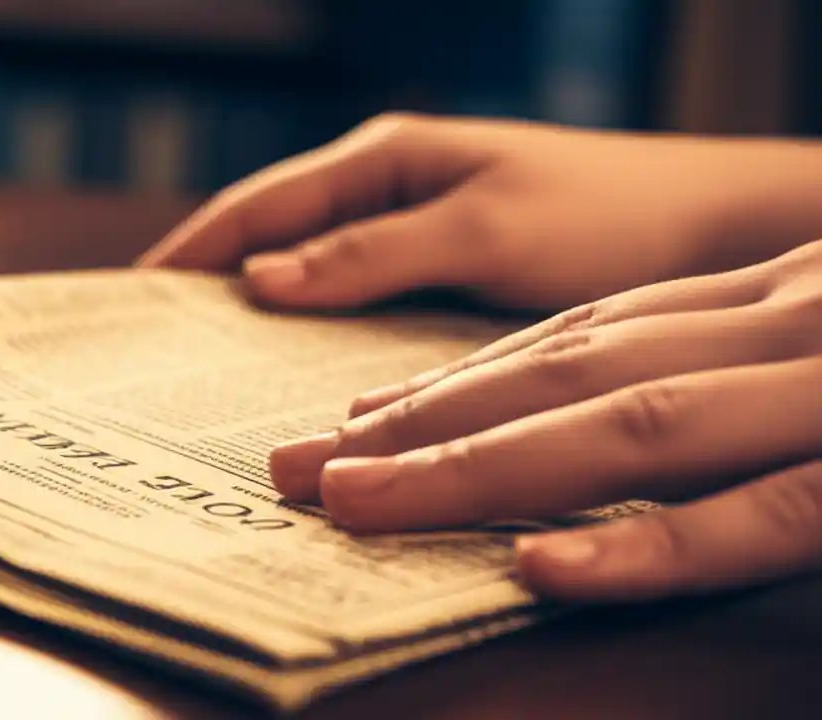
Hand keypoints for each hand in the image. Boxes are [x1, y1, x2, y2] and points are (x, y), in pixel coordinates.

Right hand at [139, 114, 821, 309]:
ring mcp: (410, 233)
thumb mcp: (483, 232)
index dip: (189, 253)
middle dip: (206, 289)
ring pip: (308, 278)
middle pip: (269, 241)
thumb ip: (369, 253)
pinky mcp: (438, 274)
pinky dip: (312, 337)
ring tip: (199, 377)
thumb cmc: (606, 215)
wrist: (710, 233)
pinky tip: (294, 379)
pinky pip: (352, 306)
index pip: (257, 207)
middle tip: (148, 354)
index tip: (127, 303)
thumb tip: (258, 279)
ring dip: (255, 320)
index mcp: (384, 162)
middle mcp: (387, 193)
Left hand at [269, 240, 821, 600]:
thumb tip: (570, 404)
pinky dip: (646, 544)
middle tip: (299, 465)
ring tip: (355, 498)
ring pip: (633, 426)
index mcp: (765, 300)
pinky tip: (536, 566)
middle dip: (422, 420)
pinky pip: (762, 519)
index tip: (356, 417)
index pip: (583, 337)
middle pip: (569, 373)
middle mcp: (780, 328)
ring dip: (479, 462)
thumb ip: (714, 365)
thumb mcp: (815, 346)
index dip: (462, 379)